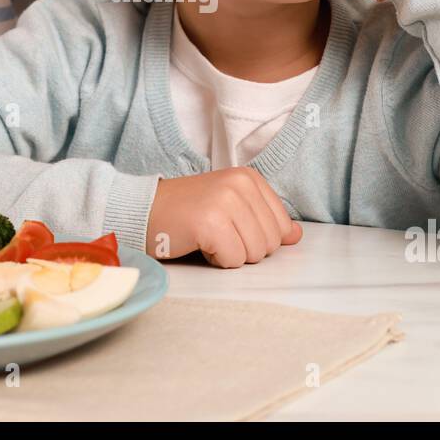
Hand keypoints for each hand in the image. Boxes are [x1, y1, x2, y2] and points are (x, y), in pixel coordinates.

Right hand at [145, 166, 302, 267]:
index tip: (230, 226)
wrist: (142, 210)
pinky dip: (216, 261)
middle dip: (245, 248)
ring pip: (254, 254)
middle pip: (270, 243)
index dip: (257, 237)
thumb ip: (265, 219)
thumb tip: (296, 236)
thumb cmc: (186, 212)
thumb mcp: (230, 206)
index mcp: (249, 178)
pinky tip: (198, 243)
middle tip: (216, 233)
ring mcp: (226, 202)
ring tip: (207, 237)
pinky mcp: (211, 223)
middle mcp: (240, 185)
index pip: (282, 226)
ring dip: (230, 255)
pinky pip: (233, 261)